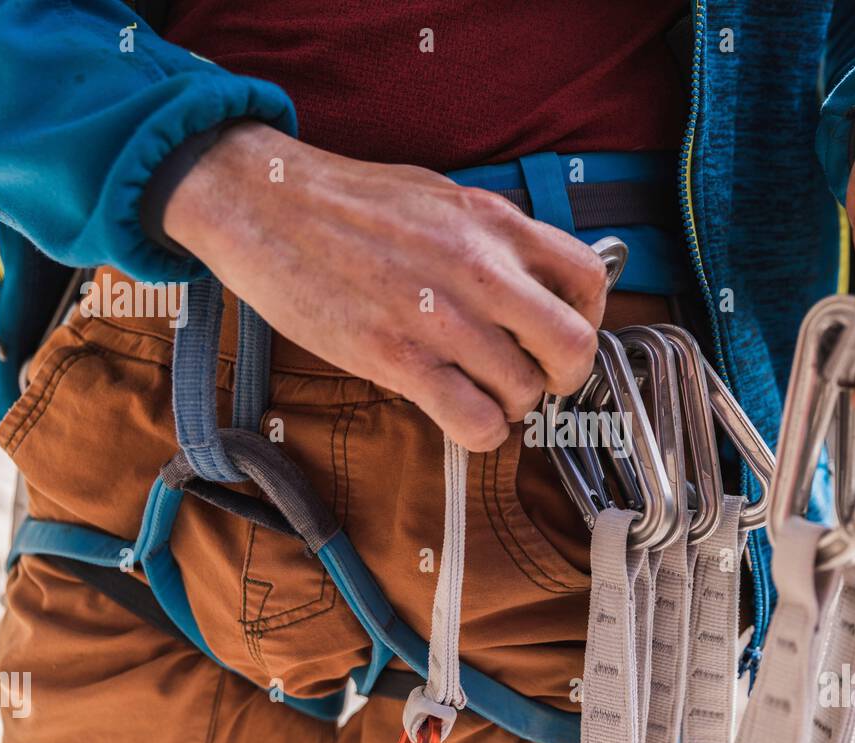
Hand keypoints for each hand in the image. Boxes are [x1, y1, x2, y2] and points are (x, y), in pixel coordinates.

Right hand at [164, 122, 608, 451]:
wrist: (264, 200)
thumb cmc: (345, 200)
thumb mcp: (440, 197)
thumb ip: (492, 238)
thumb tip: (530, 280)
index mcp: (494, 223)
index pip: (590, 280)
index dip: (589, 319)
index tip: (561, 334)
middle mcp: (480, 270)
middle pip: (572, 348)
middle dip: (562, 378)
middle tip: (535, 380)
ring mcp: (440, 317)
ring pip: (523, 393)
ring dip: (509, 405)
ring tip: (478, 392)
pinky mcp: (396, 358)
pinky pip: (473, 421)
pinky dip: (478, 432)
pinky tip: (457, 414)